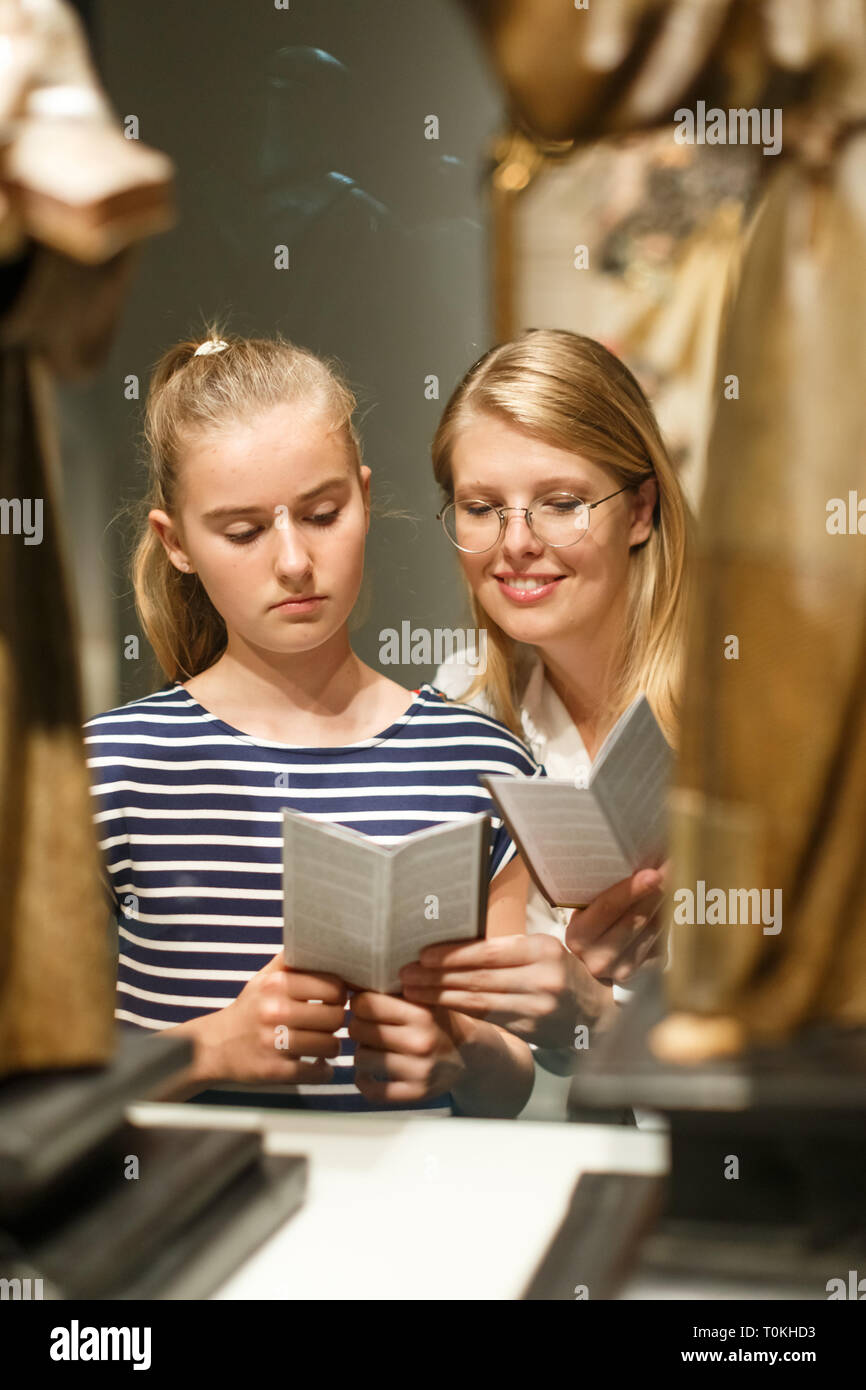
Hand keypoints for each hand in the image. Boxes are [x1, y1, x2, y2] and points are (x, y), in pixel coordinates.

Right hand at [192, 953, 346, 1083]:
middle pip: (336, 1017)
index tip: (334, 999)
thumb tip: (319, 941)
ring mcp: (274, 1043)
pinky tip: (318, 1065)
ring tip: (324, 1043)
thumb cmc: (249, 1010)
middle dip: (337, 1021)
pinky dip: (323, 1071)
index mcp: (276, 984)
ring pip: (331, 1045)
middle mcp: (275, 1011)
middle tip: (329, 1023)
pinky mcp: (274, 1071)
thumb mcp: (263, 979)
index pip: (333, 986)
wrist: (214, 1046)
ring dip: (332, 1047)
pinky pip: (318, 1072)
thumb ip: (290, 960)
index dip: (340, 994)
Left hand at [348, 991, 470, 1103]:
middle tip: (369, 1025)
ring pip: (361, 1059)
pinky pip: (373, 1091)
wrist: (471, 1054)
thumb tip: (352, 984)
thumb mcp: (423, 999)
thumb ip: (393, 991)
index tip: (365, 1005)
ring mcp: (419, 1071)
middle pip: (358, 1029)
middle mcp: (420, 1043)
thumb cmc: (439, 1021)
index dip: (360, 1002)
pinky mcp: (416, 1094)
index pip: (366, 1004)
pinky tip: (373, 1071)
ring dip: (363, 1052)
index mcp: (421, 1013)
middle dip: (359, 1025)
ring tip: (375, 1047)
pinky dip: (366, 1080)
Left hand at [400, 934, 615, 1050]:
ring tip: (413, 990)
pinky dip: (458, 1011)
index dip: (454, 955)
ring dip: (441, 996)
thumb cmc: (561, 972)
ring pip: (479, 1001)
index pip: (490, 952)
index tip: (424, 954)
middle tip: (407, 974)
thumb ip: (506, 948)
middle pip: (480, 978)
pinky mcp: (529, 1031)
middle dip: (438, 976)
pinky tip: (437, 1006)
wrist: (594, 1014)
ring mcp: (536, 1009)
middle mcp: (542, 980)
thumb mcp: (543, 950)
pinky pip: (486, 1018)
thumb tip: (453, 942)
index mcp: (543, 951)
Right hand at [565, 863, 668, 984]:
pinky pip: (664, 936)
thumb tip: (636, 860)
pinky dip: (671, 913)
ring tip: (680, 873)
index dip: (631, 890)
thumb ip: (604, 893)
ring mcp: (625, 968)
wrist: (596, 956)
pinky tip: (678, 895)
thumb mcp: (586, 909)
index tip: (654, 873)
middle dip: (657, 890)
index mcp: (579, 937)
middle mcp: (600, 958)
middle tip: (674, 862)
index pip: (607, 908)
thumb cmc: (590, 921)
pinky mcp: (648, 970)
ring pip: (654, 928)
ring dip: (669, 898)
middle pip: (636, 919)